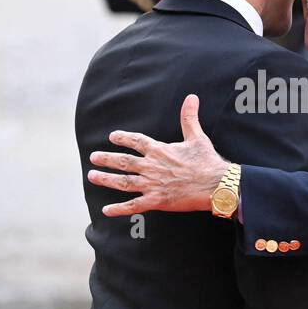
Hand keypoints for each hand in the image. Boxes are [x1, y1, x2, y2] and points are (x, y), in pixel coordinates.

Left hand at [88, 94, 229, 215]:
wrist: (215, 184)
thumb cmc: (207, 161)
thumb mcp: (197, 137)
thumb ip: (189, 117)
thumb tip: (191, 97)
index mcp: (159, 150)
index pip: (136, 141)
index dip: (123, 138)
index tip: (112, 137)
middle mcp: (151, 166)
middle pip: (124, 162)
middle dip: (106, 159)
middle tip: (93, 157)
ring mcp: (152, 184)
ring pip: (123, 182)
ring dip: (106, 179)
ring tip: (92, 176)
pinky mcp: (156, 201)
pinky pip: (133, 206)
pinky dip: (119, 209)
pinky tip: (106, 210)